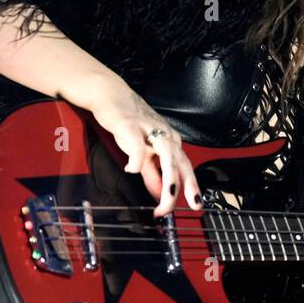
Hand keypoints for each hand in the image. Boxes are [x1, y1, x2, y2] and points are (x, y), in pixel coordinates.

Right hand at [86, 80, 201, 216]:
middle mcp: (165, 136)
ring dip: (169, 178)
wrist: (111, 96)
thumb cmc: (130, 123)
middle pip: (181, 163)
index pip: (186, 168)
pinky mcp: (131, 125)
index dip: (190, 189)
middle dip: (188, 187)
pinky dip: (136, 160)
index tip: (192, 206)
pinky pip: (137, 146)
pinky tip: (131, 170)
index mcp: (171, 142)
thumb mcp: (144, 152)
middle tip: (191, 205)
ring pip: (167, 155)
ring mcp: (150, 130)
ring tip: (167, 198)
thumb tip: (160, 195)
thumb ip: (152, 174)